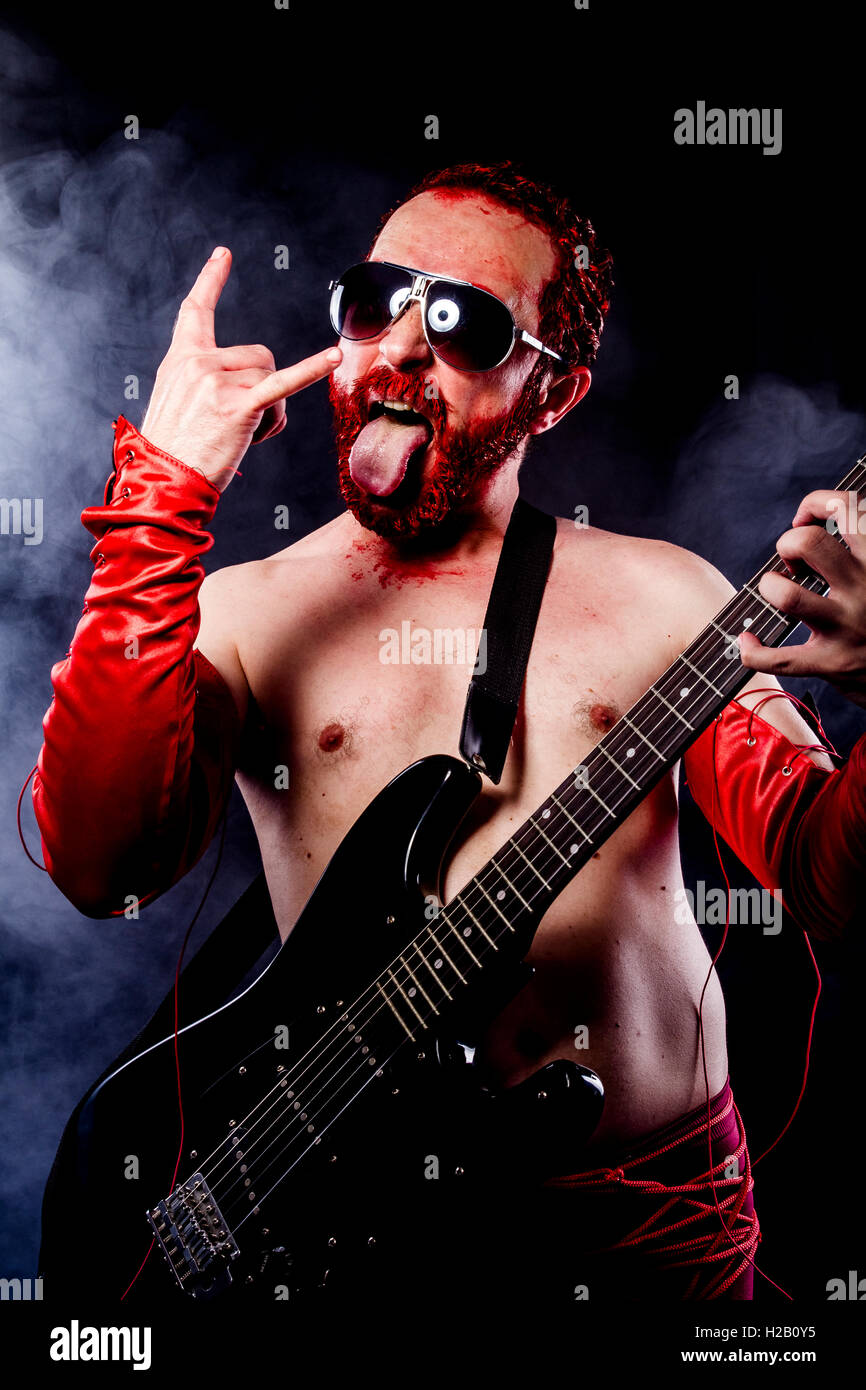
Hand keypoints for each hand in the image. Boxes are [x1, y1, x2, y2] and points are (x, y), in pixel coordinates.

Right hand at [140, 246, 340, 491]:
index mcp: (180, 360)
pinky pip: (284, 383)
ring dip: (270, 412)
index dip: (210, 281)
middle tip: (237, 426)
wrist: (164, 480)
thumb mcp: (176, 404)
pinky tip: (333, 358)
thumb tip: (246, 387)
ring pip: (272, 379)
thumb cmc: (173, 452)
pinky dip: (311, 371)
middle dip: (260, 391)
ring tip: (243, 437)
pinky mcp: (239, 406)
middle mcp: (198, 363)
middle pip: (258, 357)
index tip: (223, 255)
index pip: (196, 312)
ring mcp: (218, 382)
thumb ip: (201, 382)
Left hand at [738, 489, 865, 709]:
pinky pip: (778, 657)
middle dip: (788, 544)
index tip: (804, 519)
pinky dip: (753, 651)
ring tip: (776, 591)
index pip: (846, 506)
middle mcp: (865, 587)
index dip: (814, 504)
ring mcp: (847, 626)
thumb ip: (859, 547)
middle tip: (793, 561)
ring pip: (788, 596)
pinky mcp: (832, 663)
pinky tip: (749, 642)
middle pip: (808, 543)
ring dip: (770, 587)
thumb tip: (813, 519)